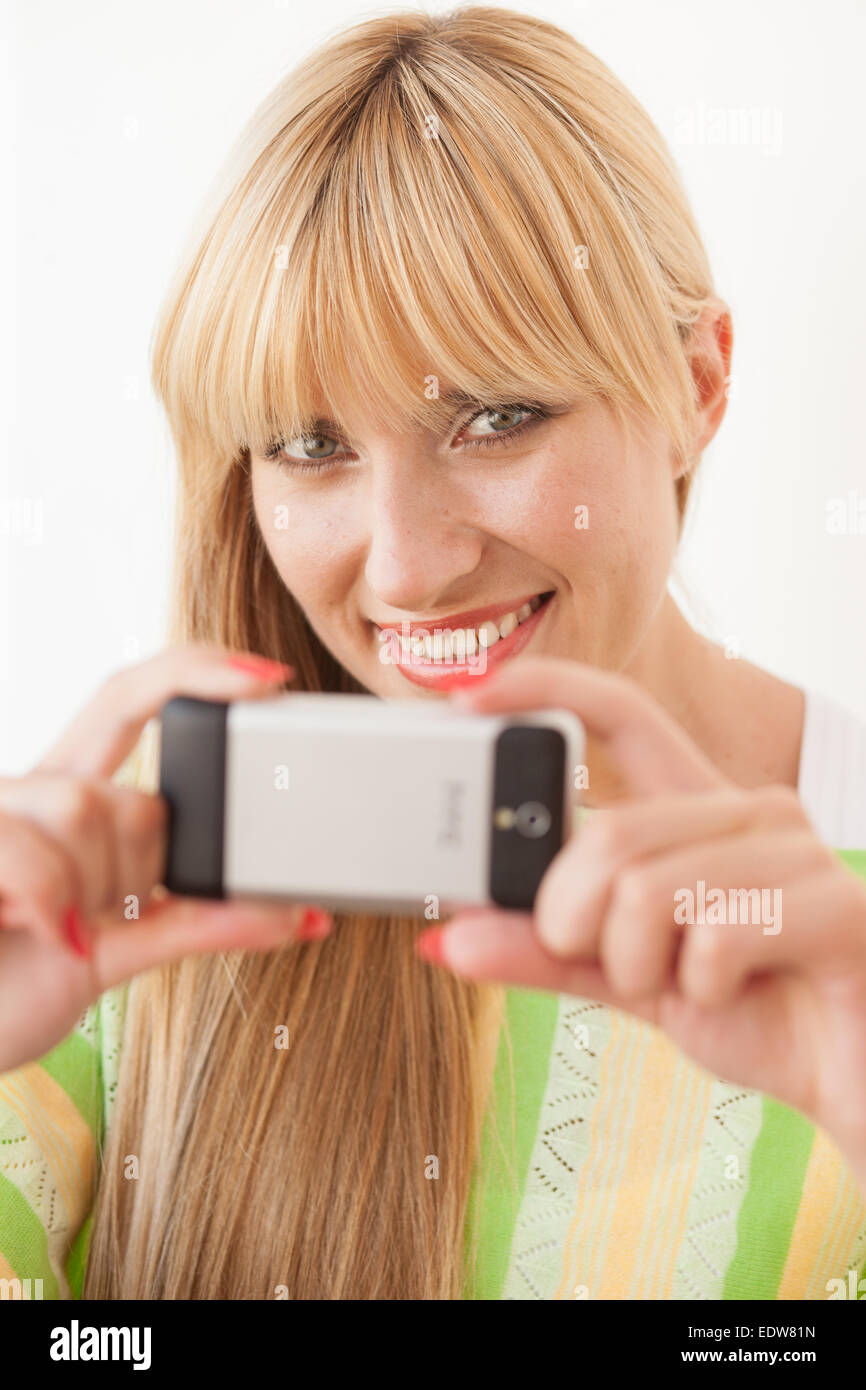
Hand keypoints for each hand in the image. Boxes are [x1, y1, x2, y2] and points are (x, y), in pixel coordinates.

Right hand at [0, 645, 331, 1072]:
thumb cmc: (12, 988)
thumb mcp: (116, 951)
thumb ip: (195, 918)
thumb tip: (301, 915)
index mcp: (57, 793)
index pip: (127, 700)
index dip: (193, 673)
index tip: (268, 677)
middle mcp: (24, 796)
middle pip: (125, 790)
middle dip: (136, 868)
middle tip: (100, 918)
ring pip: (87, 807)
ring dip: (89, 894)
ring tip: (53, 933)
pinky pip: (44, 862)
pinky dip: (61, 903)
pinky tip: (56, 937)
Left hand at [418, 657, 865, 1189]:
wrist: (853, 1079)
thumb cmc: (755, 1013)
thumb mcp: (631, 978)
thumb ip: (547, 951)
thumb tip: (447, 935)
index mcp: (698, 811)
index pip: (621, 712)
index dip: (547, 689)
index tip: (468, 696)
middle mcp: (748, 812)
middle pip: (608, 832)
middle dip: (575, 921)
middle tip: (611, 963)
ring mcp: (798, 851)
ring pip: (648, 890)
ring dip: (639, 967)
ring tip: (686, 987)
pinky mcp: (840, 905)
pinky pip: (715, 940)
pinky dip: (704, 992)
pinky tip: (740, 997)